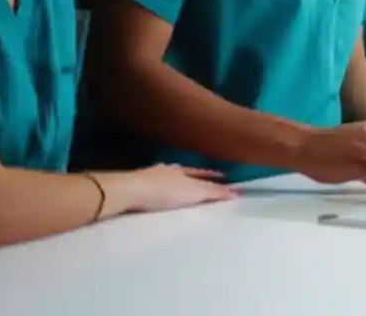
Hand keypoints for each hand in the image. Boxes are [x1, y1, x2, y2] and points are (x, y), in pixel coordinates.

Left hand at [109, 165, 236, 213]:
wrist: (129, 190)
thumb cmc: (163, 192)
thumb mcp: (193, 193)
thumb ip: (213, 192)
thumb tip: (236, 190)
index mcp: (183, 172)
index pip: (202, 173)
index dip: (212, 176)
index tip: (223, 176)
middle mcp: (168, 170)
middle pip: (185, 171)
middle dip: (195, 174)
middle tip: (203, 176)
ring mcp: (151, 175)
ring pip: (167, 174)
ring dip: (175, 177)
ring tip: (180, 179)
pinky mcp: (136, 183)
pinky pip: (151, 180)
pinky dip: (157, 182)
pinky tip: (155, 185)